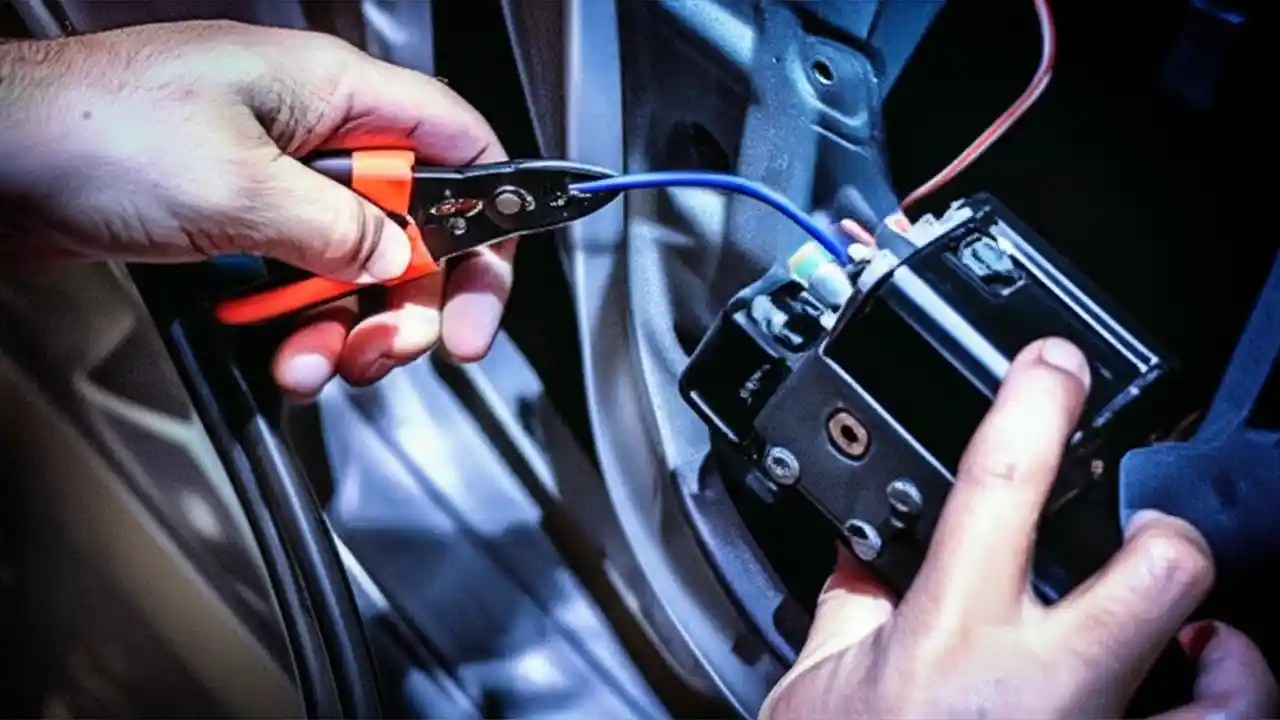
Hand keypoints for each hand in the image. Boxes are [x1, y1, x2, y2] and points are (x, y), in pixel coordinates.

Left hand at [0, 20, 511, 396]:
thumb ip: (339, 229)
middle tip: (400, 348)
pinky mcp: (240, 225)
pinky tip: (282, 356)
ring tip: (320, 364)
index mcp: (332, 92)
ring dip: (349, 329)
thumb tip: (397, 257)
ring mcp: (276, 182)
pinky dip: (301, 331)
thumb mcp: (240, 187)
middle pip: (413, 224)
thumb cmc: (89, 132)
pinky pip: (302, 285)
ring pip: (357, 268)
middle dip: (412, 299)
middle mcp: (313, 134)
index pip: (456, 145)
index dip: (487, 219)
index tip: (484, 292)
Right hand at [762, 338, 1276, 717]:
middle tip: (1148, 533)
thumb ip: (845, 612)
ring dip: (1234, 657)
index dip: (1036, 402)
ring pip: (1235, 689)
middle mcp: (1042, 691)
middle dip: (1169, 535)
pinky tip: (1193, 712)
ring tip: (1210, 643)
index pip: (1001, 485)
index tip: (1056, 364)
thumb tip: (856, 556)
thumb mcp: (815, 693)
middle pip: (1163, 572)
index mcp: (948, 639)